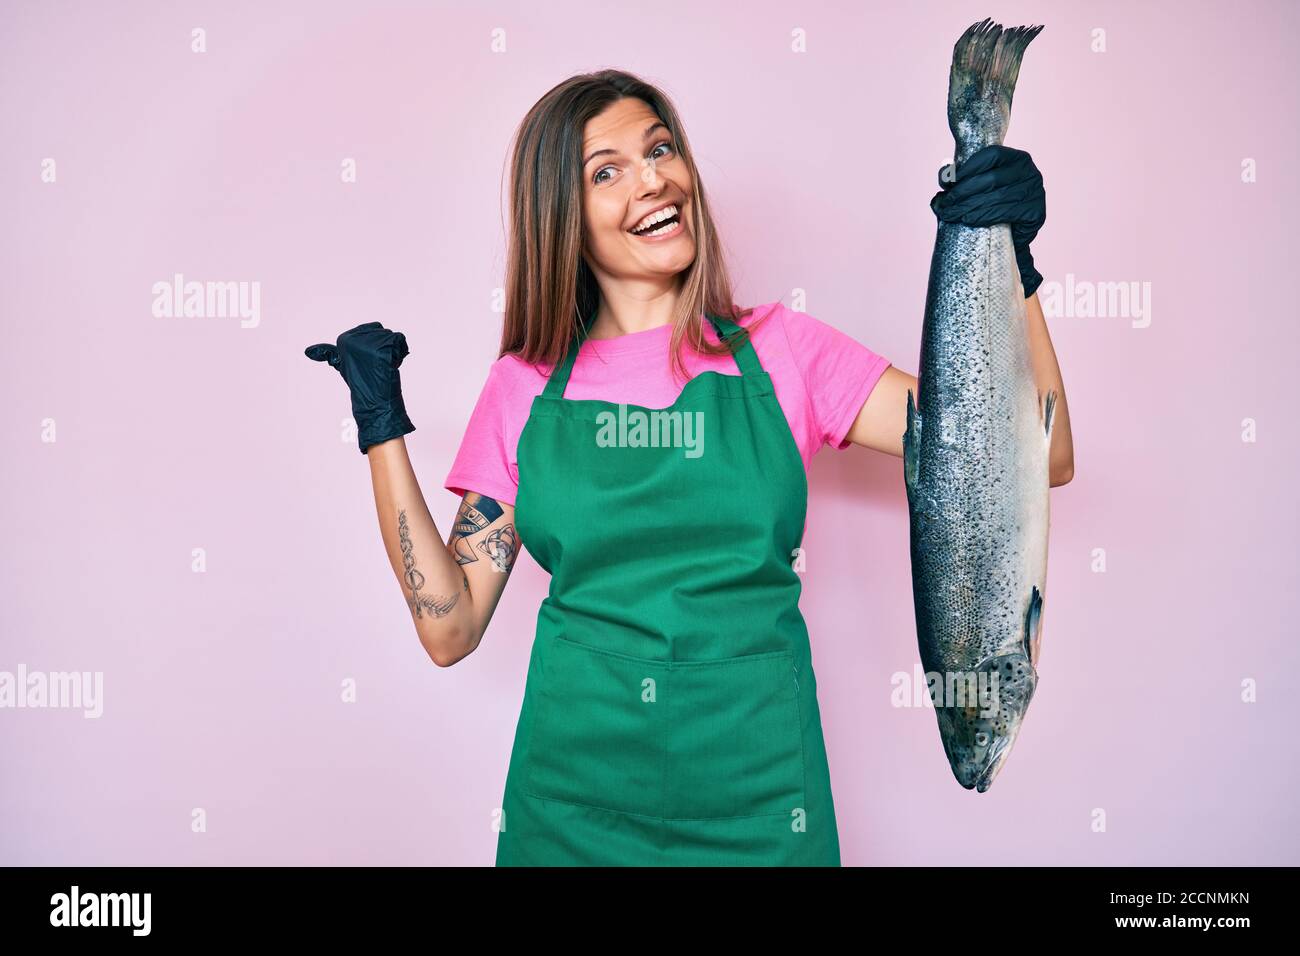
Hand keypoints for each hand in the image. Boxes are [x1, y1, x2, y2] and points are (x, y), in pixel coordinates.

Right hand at [305, 322, 415, 453]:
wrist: (373, 400)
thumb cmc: (360, 382)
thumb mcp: (342, 364)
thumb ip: (328, 354)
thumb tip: (308, 351)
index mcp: (344, 339)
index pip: (373, 328)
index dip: (375, 344)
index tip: (369, 360)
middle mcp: (355, 339)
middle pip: (382, 332)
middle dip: (385, 347)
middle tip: (377, 364)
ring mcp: (369, 344)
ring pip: (391, 337)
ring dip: (393, 351)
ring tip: (383, 365)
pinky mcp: (383, 350)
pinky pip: (400, 342)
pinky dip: (400, 353)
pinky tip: (391, 365)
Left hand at [930, 145, 1044, 297]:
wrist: (1012, 235)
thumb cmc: (993, 207)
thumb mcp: (980, 188)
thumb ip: (963, 181)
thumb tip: (942, 181)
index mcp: (1016, 158)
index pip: (990, 155)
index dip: (966, 168)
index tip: (946, 182)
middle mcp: (1029, 171)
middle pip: (991, 179)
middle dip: (963, 192)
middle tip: (945, 204)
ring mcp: (1035, 191)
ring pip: (997, 196)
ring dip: (969, 206)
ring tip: (951, 214)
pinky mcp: (1036, 212)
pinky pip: (1007, 213)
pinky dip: (984, 217)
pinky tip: (968, 220)